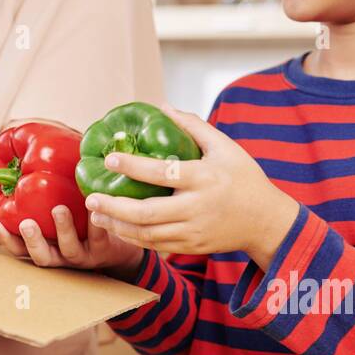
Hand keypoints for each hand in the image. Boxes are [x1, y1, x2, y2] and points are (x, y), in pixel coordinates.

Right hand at [0, 205, 143, 279]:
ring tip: (59, 209)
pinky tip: (93, 209)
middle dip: (31, 241)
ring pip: (68, 248)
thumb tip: (26, 151)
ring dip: (62, 229)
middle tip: (26, 223)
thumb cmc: (83, 217)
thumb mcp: (61, 207)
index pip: (19, 247)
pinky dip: (95, 223)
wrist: (120, 240)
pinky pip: (98, 237)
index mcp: (45, 246)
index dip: (6, 239)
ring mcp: (82, 255)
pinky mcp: (103, 250)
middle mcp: (60, 255)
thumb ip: (44, 191)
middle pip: (40, 256)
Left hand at [84, 106, 299, 270]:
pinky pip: (154, 245)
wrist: (264, 220)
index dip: (133, 166)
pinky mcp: (190, 247)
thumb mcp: (225, 147)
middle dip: (114, 207)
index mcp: (204, 178)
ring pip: (146, 234)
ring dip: (117, 226)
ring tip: (95, 214)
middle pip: (146, 213)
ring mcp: (192, 231)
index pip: (162, 173)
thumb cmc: (243, 178)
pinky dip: (131, 238)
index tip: (109, 159)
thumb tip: (163, 107)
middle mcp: (196, 207)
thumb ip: (193, 126)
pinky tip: (116, 227)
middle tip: (90, 198)